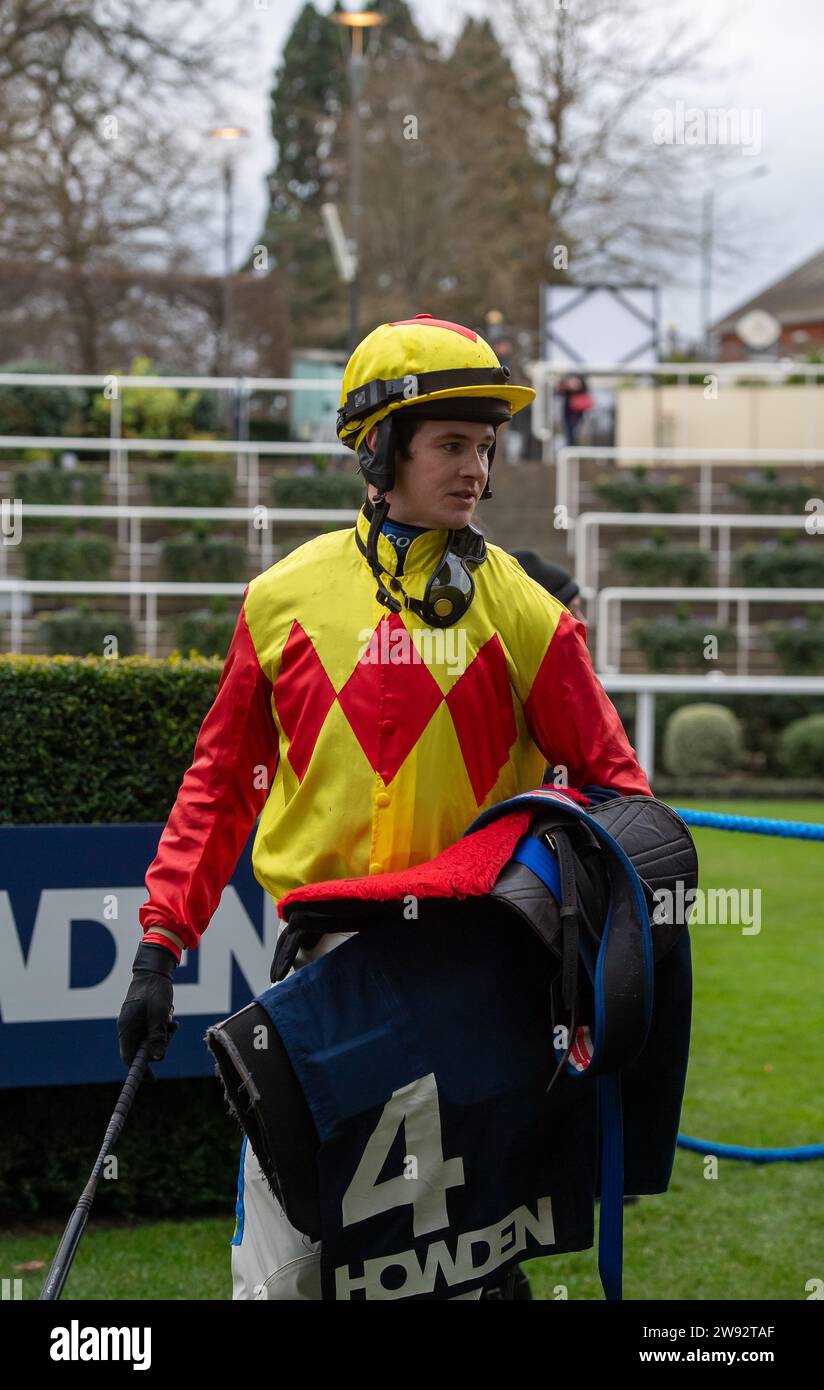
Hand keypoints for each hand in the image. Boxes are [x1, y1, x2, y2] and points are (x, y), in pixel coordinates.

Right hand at [117, 941, 177, 1065]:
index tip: (152, 1080)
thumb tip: (157, 1059)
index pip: (129, 1058)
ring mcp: (135, 1022)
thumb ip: (157, 1036)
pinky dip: (162, 1027)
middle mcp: (128, 1028)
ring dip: (163, 1034)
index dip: (140, 1071)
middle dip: (159, 1044)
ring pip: (150, 1039)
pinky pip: (153, 1030)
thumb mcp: (159, 1015)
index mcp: (126, 1029)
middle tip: (170, 1031)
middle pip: (143, 1049)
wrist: (154, 969)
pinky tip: (169, 1016)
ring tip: (170, 1019)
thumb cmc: (155, 990)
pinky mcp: (142, 1017)